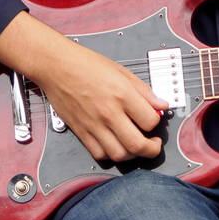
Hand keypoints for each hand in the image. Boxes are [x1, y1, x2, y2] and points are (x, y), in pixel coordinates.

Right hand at [32, 39, 170, 162]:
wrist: (57, 66)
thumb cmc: (86, 64)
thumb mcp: (121, 71)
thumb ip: (144, 91)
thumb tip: (161, 104)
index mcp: (122, 94)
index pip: (151, 120)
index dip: (157, 122)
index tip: (155, 120)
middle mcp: (109, 112)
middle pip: (137, 145)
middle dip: (152, 149)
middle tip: (154, 144)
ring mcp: (94, 125)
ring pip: (119, 154)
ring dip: (132, 154)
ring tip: (135, 145)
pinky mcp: (81, 132)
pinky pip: (99, 154)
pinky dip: (111, 155)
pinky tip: (115, 145)